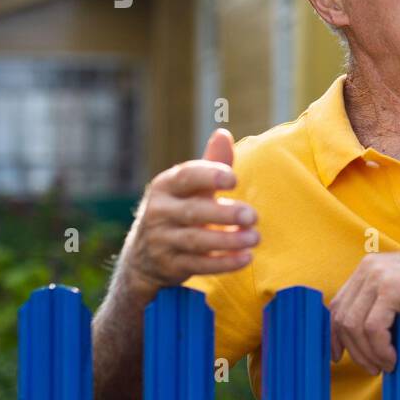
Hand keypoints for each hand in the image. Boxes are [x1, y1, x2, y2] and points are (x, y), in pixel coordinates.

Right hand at [119, 128, 259, 302]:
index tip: (233, 179)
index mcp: (166, 186)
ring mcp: (162, 240)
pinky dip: (223, 263)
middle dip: (224, 215)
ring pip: (196, 241)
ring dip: (228, 241)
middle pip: (193, 212)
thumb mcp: (189, 187)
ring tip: (255, 237)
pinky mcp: (170, 265)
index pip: (186, 177)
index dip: (209, 176)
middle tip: (253, 216)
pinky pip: (198, 265)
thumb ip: (211, 164)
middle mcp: (159, 212)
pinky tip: (246, 258)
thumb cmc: (178, 209)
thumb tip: (223, 133)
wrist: (143, 256)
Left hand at [330, 246, 399, 373]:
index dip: (334, 335)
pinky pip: (373, 327)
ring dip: (367, 353)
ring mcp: (379, 274)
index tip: (338, 357)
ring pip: (355, 325)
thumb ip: (384, 304)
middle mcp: (369, 267)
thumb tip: (359, 337)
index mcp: (369, 267)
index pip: (338, 306)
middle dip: (354, 350)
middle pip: (342, 318)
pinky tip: (393, 358)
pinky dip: (379, 349)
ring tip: (386, 365)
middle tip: (372, 368)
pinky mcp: (392, 285)